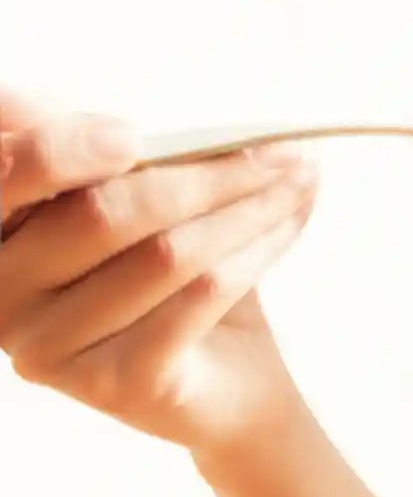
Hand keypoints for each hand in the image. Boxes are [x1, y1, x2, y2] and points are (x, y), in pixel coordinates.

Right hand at [0, 89, 319, 461]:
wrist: (229, 381)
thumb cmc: (175, 277)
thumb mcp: (140, 201)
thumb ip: (112, 156)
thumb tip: (112, 113)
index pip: (5, 175)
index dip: (57, 149)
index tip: (132, 131)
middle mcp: (0, 295)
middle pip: (105, 210)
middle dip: (207, 171)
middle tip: (281, 149)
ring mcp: (51, 347)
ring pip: (165, 252)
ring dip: (248, 206)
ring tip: (300, 179)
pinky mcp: (115, 383)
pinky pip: (198, 296)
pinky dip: (257, 250)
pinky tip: (290, 224)